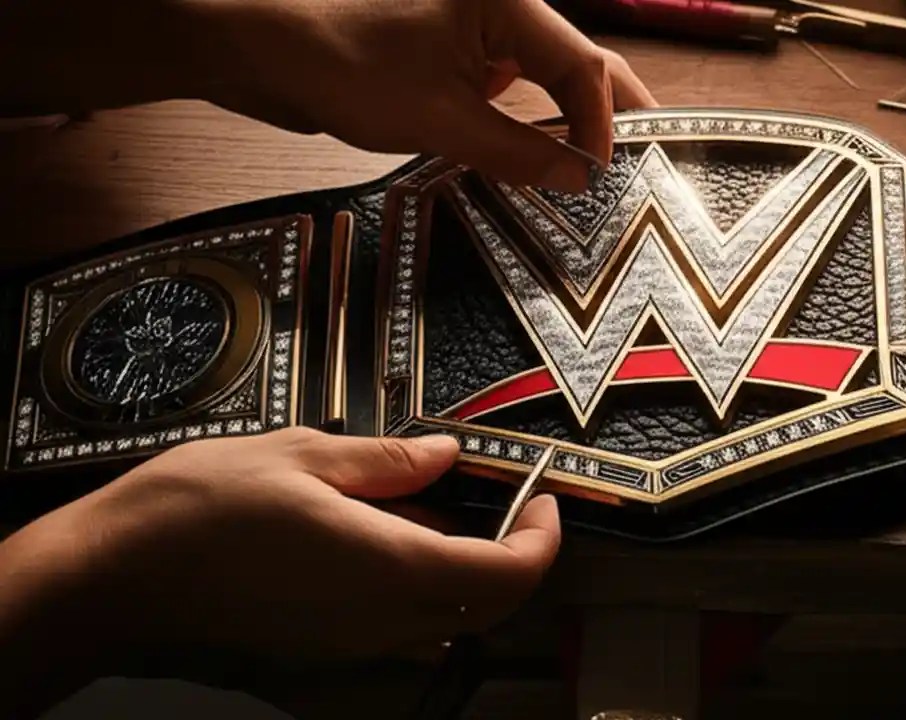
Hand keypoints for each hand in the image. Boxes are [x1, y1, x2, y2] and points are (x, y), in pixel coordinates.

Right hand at [0, 428, 558, 717]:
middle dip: (516, 555)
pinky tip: (384, 534)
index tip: (542, 497)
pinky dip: (422, 584)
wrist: (118, 576)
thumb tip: (448, 455)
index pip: (509, 574)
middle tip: (506, 501)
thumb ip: (389, 462)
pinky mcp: (326, 646)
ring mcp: (355, 640)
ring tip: (433, 506)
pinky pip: (403, 624)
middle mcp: (385, 617)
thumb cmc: (203, 509)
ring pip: (449, 617)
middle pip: (489, 605)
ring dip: (468, 569)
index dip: (542, 539)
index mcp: (392, 565)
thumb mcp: (304, 455)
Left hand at [210, 0, 659, 190]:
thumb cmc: (344, 66)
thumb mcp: (439, 120)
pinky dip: (526, 120)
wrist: (259, 44)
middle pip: (577, 61)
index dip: (601, 126)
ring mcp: (477, 24)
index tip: (600, 179)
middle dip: (610, 112)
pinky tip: (540, 159)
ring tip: (599, 171)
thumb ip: (518, 150)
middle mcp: (502, 4)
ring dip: (569, 121)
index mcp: (508, 0)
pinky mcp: (453, 46)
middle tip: (652, 159)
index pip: (584, 66)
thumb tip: (581, 178)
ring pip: (544, 75)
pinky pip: (508, 84)